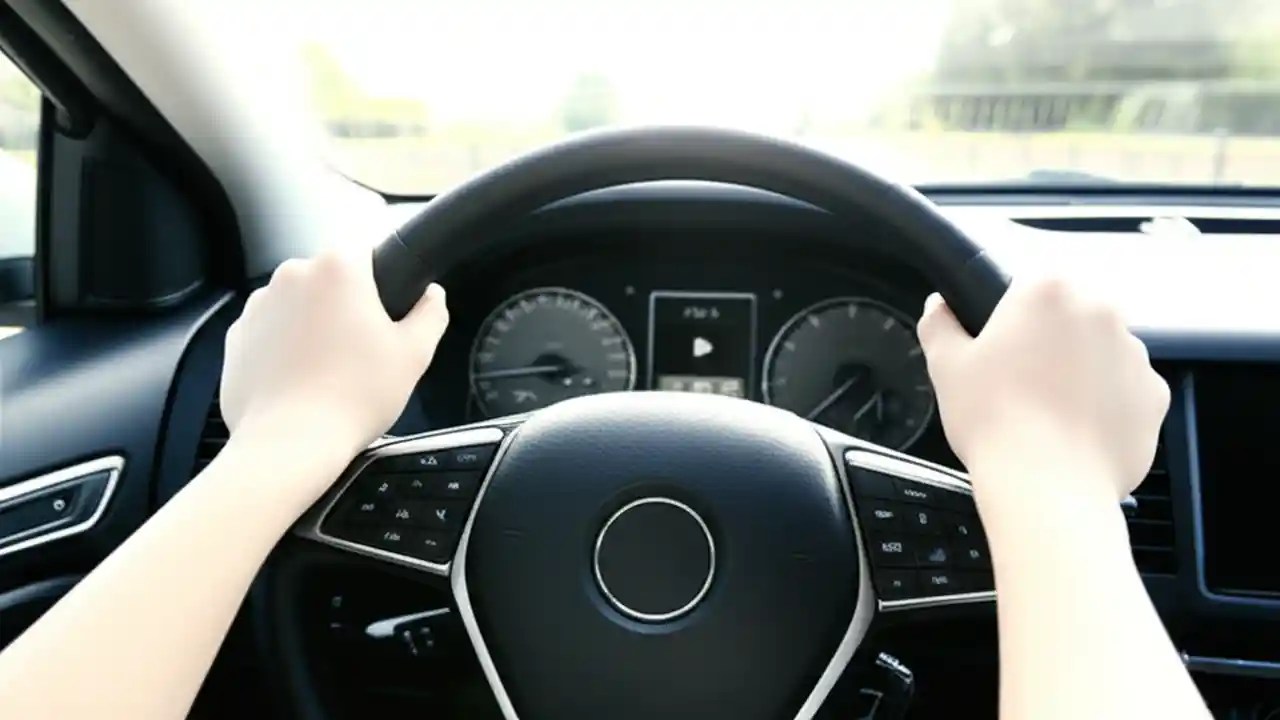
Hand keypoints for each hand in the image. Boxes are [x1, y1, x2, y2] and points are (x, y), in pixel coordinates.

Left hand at [220, 249, 448, 464]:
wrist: (289, 444)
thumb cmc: (355, 396)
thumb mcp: (414, 355)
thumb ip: (430, 313)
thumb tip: (432, 295)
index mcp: (338, 268)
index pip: (367, 251)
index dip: (382, 281)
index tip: (387, 315)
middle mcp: (292, 274)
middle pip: (330, 279)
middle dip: (346, 306)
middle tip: (364, 350)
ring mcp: (257, 305)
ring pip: (298, 305)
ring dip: (314, 326)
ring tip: (330, 372)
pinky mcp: (235, 338)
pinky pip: (270, 333)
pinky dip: (285, 350)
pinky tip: (301, 382)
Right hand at [917, 278, 1167, 506]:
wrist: (1047, 488)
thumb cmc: (996, 422)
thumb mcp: (946, 366)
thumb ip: (939, 324)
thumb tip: (939, 307)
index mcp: (1049, 291)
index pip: (1030, 283)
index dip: (1011, 315)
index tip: (1000, 347)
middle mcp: (1101, 312)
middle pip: (1071, 316)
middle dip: (1049, 342)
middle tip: (1018, 383)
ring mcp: (1136, 356)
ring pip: (1100, 353)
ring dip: (1079, 372)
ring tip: (1046, 413)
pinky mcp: (1155, 397)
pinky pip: (1126, 392)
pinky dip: (1105, 406)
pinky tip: (1074, 430)